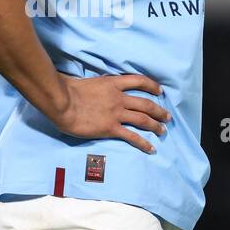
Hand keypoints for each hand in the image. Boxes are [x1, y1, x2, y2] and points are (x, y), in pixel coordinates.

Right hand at [50, 73, 171, 153]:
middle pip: (146, 103)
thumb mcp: (88, 82)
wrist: (62, 101)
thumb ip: (98, 86)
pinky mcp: (111, 128)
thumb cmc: (68, 90)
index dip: (152, 85)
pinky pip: (132, 136)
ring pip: (143, 119)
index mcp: (113, 83)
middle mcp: (118, 98)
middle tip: (167, 116)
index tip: (160, 90)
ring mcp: (116, 113)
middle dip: (159, 110)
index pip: (138, 81)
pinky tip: (151, 148)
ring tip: (163, 131)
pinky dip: (143, 143)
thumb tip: (98, 90)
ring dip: (155, 125)